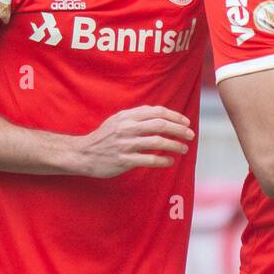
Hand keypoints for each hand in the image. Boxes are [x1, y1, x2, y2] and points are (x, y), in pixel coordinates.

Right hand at [70, 105, 193, 176]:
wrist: (83, 154)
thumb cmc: (104, 138)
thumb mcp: (118, 120)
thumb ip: (137, 116)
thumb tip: (160, 114)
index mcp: (127, 116)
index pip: (157, 112)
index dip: (175, 116)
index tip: (186, 123)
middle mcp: (127, 128)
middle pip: (160, 125)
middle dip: (179, 130)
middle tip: (190, 135)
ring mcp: (125, 144)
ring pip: (157, 142)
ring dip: (174, 145)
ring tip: (184, 148)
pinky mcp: (124, 160)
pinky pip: (149, 160)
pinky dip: (162, 161)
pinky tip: (170, 161)